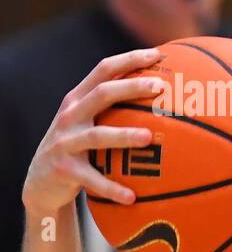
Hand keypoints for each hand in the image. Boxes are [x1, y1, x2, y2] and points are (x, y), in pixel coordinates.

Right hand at [22, 48, 164, 217]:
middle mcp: (70, 116)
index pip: (104, 70)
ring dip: (124, 136)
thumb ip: (117, 109)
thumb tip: (169, 97)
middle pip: (102, 94)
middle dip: (131, 87)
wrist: (42, 182)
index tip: (159, 53)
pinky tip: (133, 197)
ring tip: (150, 138)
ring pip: (97, 136)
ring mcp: (66, 142)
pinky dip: (113, 187)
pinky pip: (93, 179)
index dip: (130, 59)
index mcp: (79, 99)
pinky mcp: (65, 170)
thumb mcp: (91, 123)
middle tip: (160, 87)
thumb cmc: (80, 148)